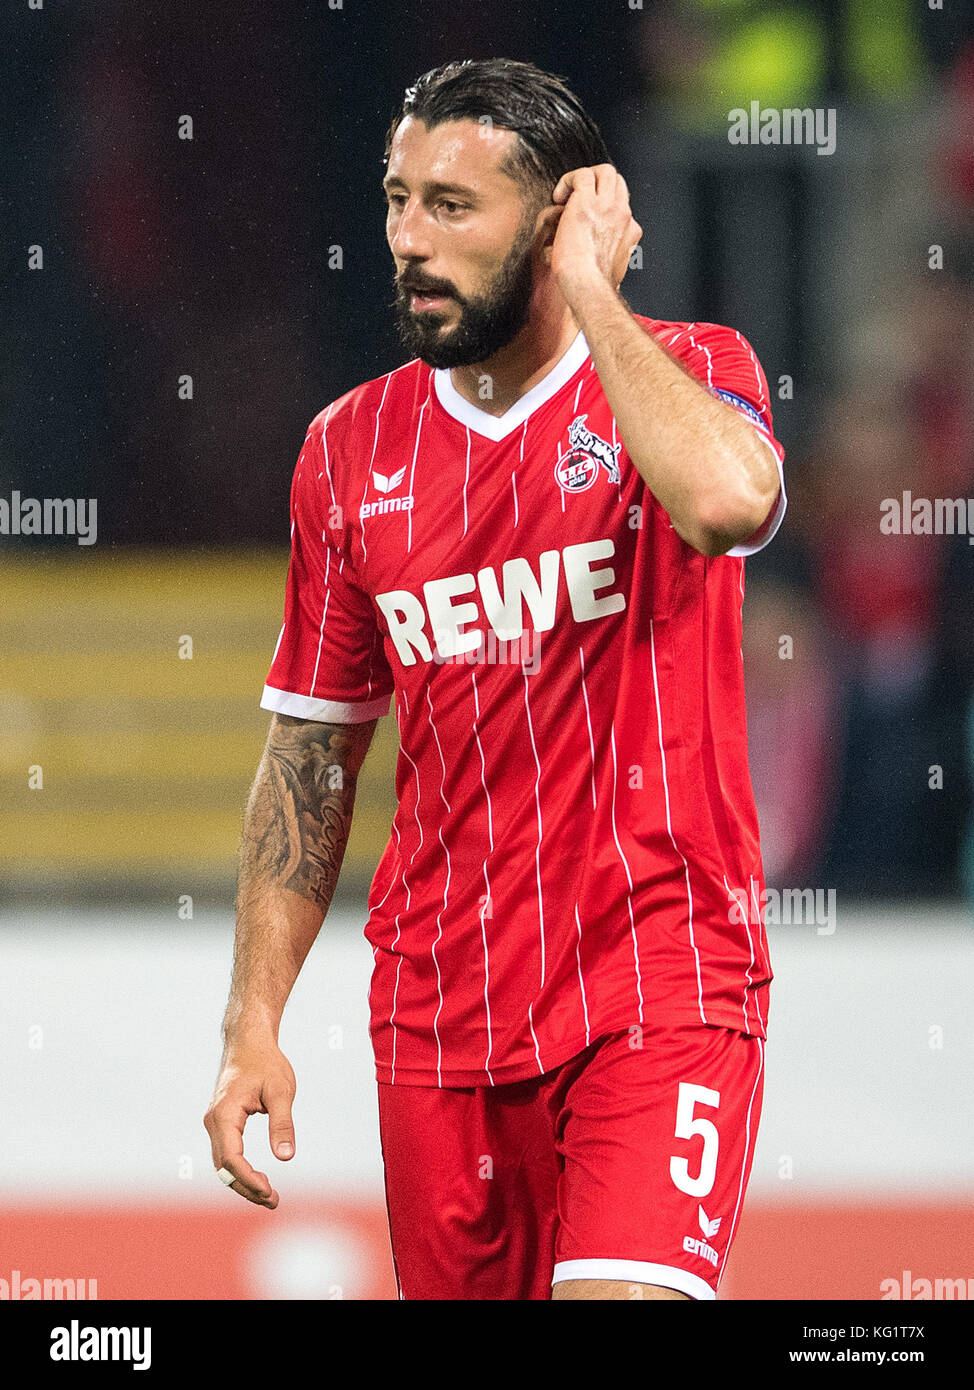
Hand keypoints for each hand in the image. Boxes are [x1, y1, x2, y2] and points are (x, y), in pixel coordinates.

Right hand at [203, 1040, 296, 1208]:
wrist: (248, 1042)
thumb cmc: (266, 1063)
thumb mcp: (281, 1091)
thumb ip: (282, 1124)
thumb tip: (286, 1157)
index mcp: (224, 1114)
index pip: (231, 1158)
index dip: (248, 1179)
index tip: (269, 1192)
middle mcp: (213, 1121)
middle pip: (224, 1167)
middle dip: (246, 1188)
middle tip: (274, 1201)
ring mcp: (214, 1123)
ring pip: (223, 1163)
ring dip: (243, 1182)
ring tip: (269, 1195)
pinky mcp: (221, 1123)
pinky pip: (226, 1154)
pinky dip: (239, 1170)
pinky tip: (258, 1179)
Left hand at [549, 164, 642, 305]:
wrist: (588, 286)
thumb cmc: (593, 287)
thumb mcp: (611, 273)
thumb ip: (611, 261)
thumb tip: (608, 269)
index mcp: (629, 231)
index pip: (622, 206)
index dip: (603, 206)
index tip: (586, 218)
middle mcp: (622, 215)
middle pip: (618, 182)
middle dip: (598, 185)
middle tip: (577, 200)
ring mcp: (608, 207)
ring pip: (605, 172)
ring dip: (586, 177)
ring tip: (568, 195)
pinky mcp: (587, 202)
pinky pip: (582, 175)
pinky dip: (568, 180)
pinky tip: (558, 197)